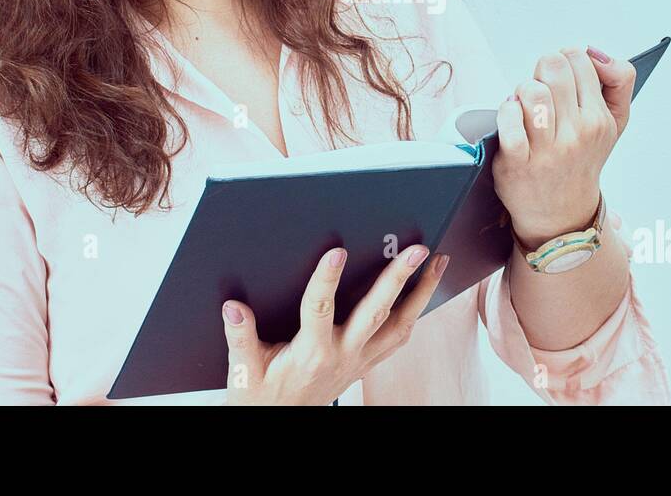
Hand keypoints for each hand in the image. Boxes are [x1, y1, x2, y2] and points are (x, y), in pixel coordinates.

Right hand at [221, 244, 449, 404]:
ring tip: (437, 261)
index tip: (336, 252)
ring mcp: (359, 361)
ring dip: (421, 293)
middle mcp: (342, 355)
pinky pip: (399, 338)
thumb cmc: (261, 396)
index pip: (319, 310)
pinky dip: (415, 314)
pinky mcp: (366, 364)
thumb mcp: (243, 370)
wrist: (278, 421)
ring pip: (400, 325)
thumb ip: (239, 336)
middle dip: (398, 278)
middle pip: (376, 313)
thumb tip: (233, 306)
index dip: (326, 280)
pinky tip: (424, 292)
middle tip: (417, 249)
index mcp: (310, 353)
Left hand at [493, 46, 634, 248]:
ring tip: (525, 106)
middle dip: (542, 70)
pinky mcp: (518, 161)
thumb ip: (620, 79)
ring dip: (522, 91)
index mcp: (599, 118)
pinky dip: (506, 111)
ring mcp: (547, 149)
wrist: (562, 213)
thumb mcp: (616, 122)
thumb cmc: (583, 158)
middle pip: (554, 67)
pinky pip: (509, 119)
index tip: (562, 79)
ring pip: (531, 90)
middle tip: (542, 89)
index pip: (579, 58)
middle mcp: (577, 133)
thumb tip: (594, 51)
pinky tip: (512, 118)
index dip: (565, 60)